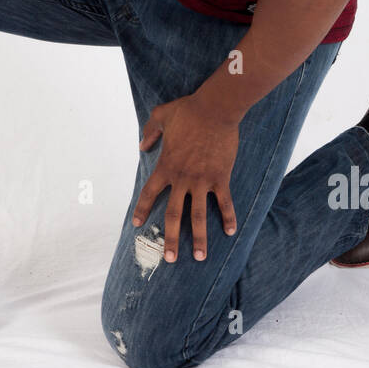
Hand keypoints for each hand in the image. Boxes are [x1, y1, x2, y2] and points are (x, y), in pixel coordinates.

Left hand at [133, 91, 239, 261]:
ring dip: (200, 238)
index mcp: (166, 166)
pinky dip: (228, 217)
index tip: (137, 224)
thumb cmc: (188, 110)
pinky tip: (230, 232)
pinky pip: (225, 202)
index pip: (150, 193)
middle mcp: (182, 178)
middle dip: (171, 239)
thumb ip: (150, 132)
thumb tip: (141, 145)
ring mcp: (203, 180)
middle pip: (174, 215)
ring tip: (200, 257)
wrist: (216, 109)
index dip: (143, 209)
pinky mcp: (221, 178)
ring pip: (199, 216)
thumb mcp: (161, 116)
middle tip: (169, 258)